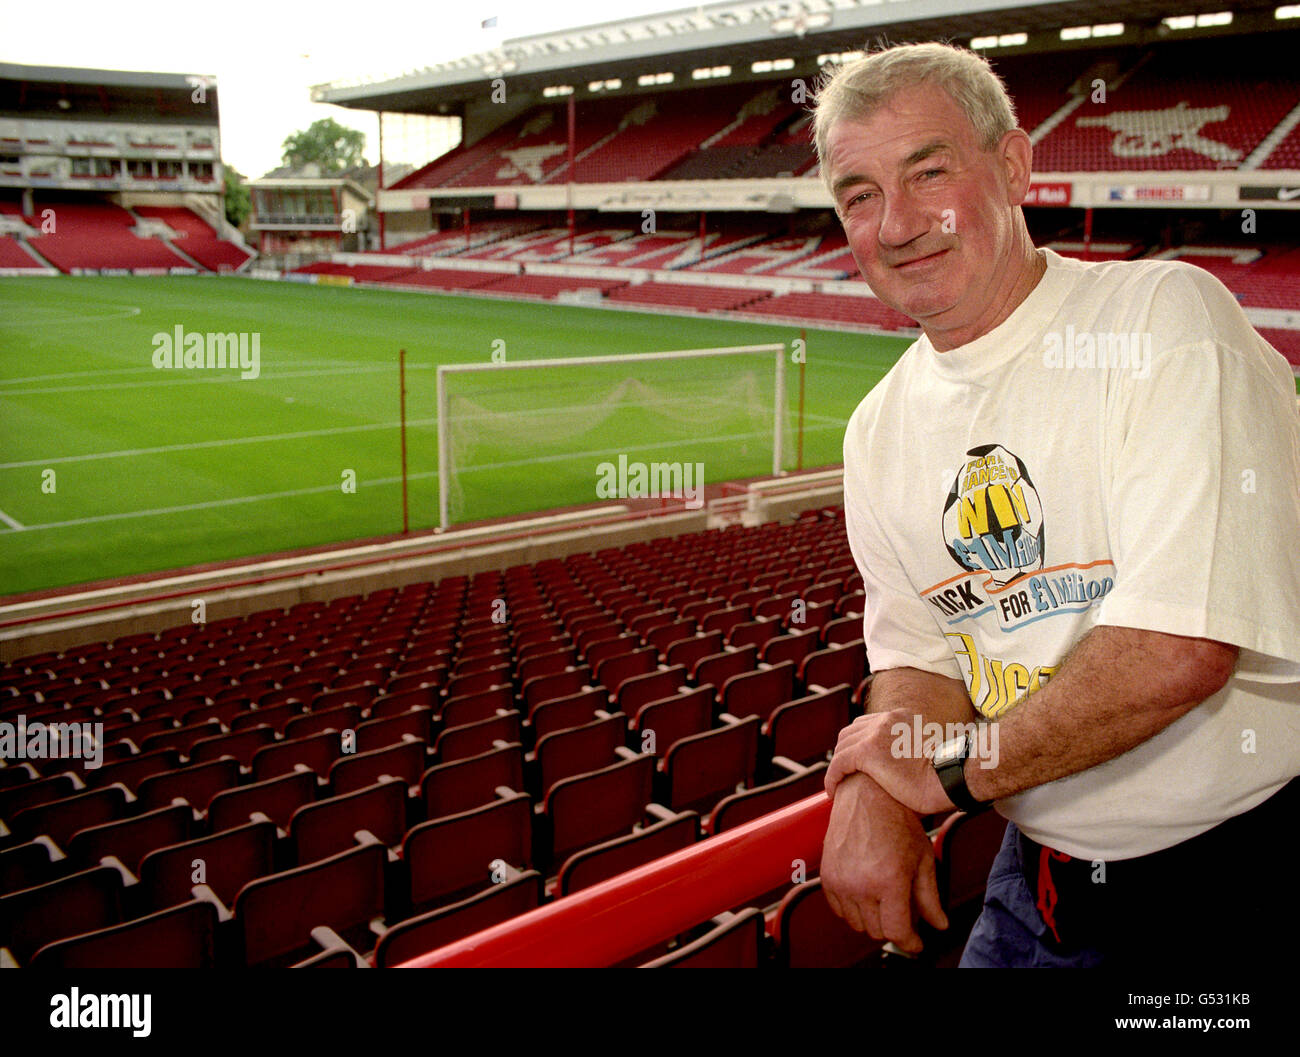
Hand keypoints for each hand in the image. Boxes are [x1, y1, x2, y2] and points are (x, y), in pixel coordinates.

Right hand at [820, 773, 947, 951]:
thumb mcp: (922, 859)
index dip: (910, 942)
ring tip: (885, 898)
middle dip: (894, 925)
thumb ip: (930, 897)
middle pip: (877, 930)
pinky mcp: (827, 875)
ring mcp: (841, 880)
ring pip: (857, 923)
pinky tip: (866, 893)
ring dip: (872, 918)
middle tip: (904, 910)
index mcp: (888, 881)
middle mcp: (860, 884)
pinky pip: (838, 909)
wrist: (868, 794)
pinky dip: (852, 908)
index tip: (916, 942)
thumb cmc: (897, 820)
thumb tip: (939, 924)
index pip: (896, 932)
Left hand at [824, 709, 953, 814]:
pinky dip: (832, 777)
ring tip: (837, 784)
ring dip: (837, 767)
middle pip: (850, 732)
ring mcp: (876, 734)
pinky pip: (839, 764)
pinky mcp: (868, 752)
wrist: (954, 776)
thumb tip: (905, 768)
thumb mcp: (926, 752)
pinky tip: (833, 791)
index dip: (857, 743)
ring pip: (842, 747)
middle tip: (842, 773)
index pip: (867, 725)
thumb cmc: (948, 774)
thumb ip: (910, 750)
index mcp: (900, 716)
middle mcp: (886, 720)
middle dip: (844, 753)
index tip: (855, 761)